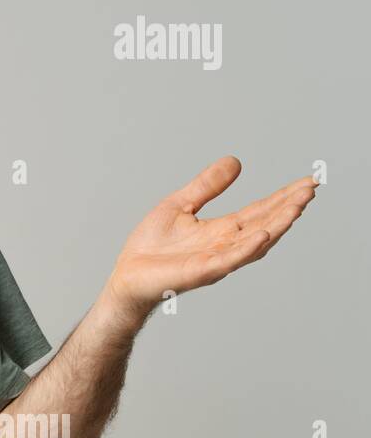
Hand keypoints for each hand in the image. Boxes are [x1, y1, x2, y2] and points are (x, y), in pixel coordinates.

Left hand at [105, 156, 317, 315]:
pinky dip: (247, 248)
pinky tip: (263, 235)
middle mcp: (225, 246)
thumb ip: (207, 186)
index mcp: (222, 230)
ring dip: (277, 225)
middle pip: (265, 224)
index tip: (306, 182)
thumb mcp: (180, 204)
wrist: (127, 276)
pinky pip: (228, 260)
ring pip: (254, 242)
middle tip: (311, 189)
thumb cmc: (152, 246)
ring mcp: (216, 260)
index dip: (283, 197)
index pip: (259, 211)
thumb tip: (235, 161)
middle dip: (288, 208)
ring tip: (298, 206)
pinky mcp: (200, 272)